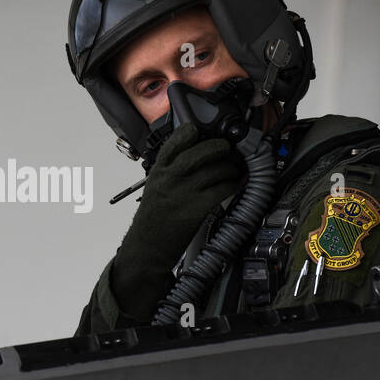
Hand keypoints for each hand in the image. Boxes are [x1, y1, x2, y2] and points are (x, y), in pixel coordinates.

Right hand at [109, 123, 245, 319]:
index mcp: (158, 172)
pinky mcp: (195, 210)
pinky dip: (231, 185)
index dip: (190, 132)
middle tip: (226, 149)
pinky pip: (220, 190)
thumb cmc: (152, 220)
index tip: (201, 131)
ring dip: (229, 168)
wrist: (146, 249)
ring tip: (233, 170)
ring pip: (214, 171)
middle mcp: (169, 179)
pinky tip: (234, 185)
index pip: (174, 142)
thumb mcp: (154, 188)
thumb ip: (170, 172)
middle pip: (199, 153)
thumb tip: (195, 156)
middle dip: (218, 147)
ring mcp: (183, 194)